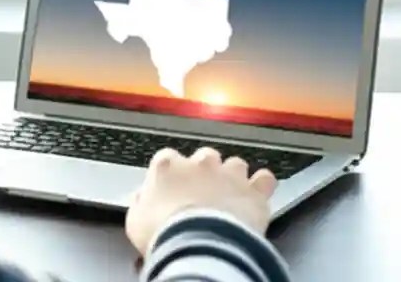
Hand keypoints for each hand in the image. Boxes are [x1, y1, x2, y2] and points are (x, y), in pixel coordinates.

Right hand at [125, 147, 276, 254]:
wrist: (199, 244)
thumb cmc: (164, 232)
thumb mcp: (135, 220)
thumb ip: (139, 202)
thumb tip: (141, 198)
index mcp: (168, 166)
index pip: (167, 158)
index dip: (171, 174)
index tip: (171, 188)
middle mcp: (200, 163)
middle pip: (204, 157)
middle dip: (204, 172)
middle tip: (201, 194)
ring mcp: (229, 174)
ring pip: (235, 164)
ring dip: (234, 177)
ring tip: (230, 196)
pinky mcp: (253, 191)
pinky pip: (264, 178)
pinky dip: (262, 185)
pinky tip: (258, 194)